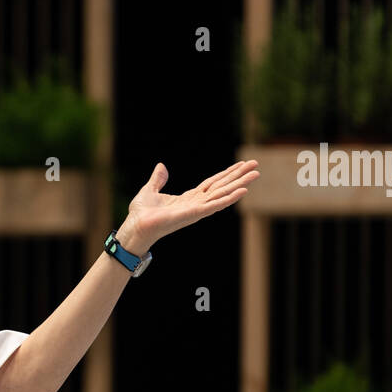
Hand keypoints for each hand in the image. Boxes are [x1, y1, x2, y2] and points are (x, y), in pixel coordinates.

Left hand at [119, 159, 258, 250]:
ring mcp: (197, 209)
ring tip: (256, 174)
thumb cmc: (141, 214)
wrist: (135, 226)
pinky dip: (229, 198)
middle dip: (239, 176)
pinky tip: (243, 191)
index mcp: (189, 198)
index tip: (241, 165)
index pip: (212, 183)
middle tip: (256, 165)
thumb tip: (161, 166)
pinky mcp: (194, 214)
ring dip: (240, 184)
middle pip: (222, 186)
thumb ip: (158, 179)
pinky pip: (215, 205)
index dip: (227, 173)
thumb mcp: (150, 190)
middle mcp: (196, 204)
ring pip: (223, 194)